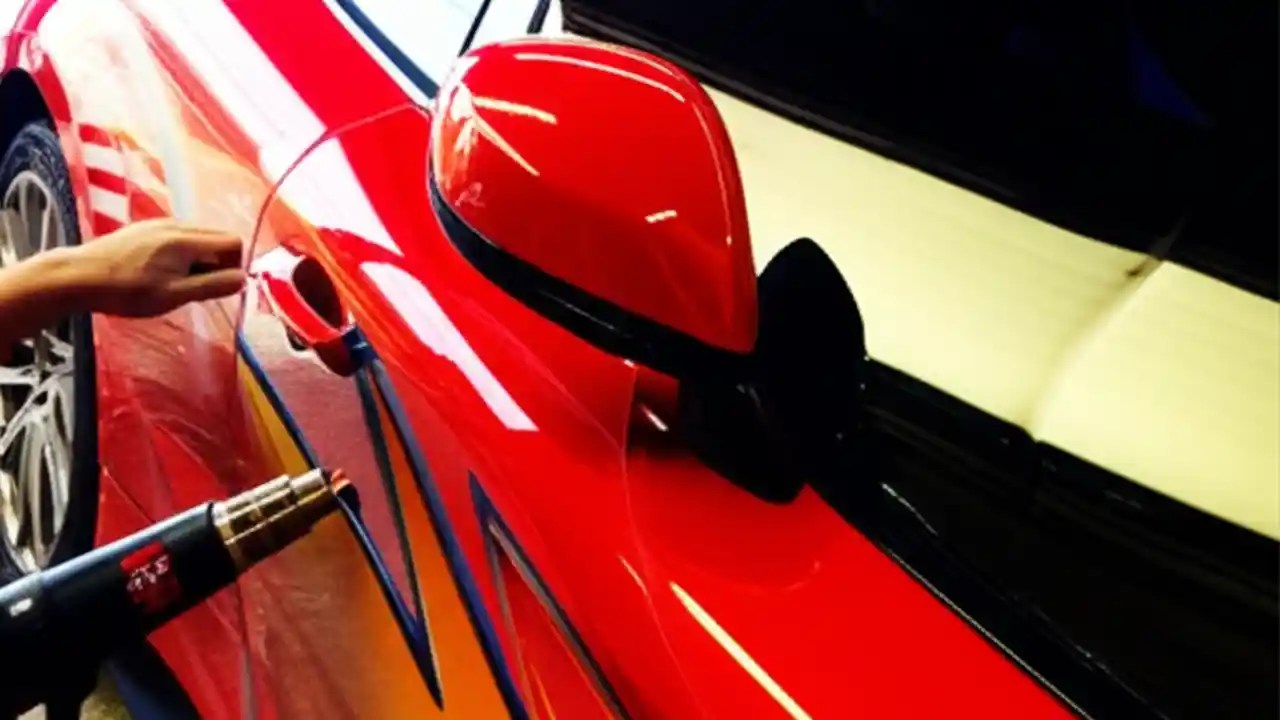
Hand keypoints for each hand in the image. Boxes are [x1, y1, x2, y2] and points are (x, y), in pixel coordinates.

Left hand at [69, 219, 245, 316]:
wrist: (78, 276)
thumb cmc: (127, 291)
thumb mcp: (174, 295)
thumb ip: (212, 286)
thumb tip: (243, 279)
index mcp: (186, 240)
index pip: (233, 241)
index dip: (234, 265)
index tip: (217, 286)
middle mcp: (177, 225)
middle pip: (219, 237)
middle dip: (219, 262)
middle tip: (197, 287)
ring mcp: (160, 224)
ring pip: (200, 238)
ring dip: (201, 259)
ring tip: (177, 282)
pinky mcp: (147, 229)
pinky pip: (181, 237)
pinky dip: (183, 255)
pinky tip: (161, 272)